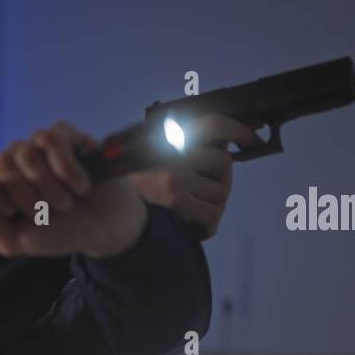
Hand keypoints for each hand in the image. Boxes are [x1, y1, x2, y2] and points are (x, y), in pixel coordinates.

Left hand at [0, 121, 148, 258]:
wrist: (106, 230)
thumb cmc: (59, 233)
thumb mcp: (13, 241)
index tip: (12, 214)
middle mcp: (13, 160)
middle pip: (1, 164)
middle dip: (27, 198)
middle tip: (46, 212)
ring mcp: (37, 146)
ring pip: (25, 153)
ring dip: (50, 190)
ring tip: (66, 203)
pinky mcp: (64, 135)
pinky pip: (51, 140)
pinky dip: (68, 172)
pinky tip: (80, 186)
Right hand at [126, 114, 260, 240]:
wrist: (103, 208)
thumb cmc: (127, 188)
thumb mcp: (149, 157)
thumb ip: (177, 150)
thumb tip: (219, 147)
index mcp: (169, 139)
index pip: (212, 125)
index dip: (237, 129)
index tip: (251, 138)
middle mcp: (174, 153)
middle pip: (224, 162)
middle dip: (222, 180)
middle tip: (210, 192)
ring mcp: (176, 176)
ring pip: (221, 190)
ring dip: (214, 205)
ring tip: (197, 214)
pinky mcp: (176, 200)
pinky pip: (212, 213)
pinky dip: (208, 226)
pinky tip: (197, 229)